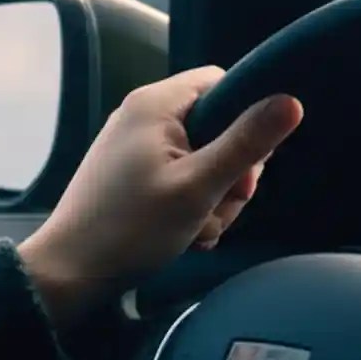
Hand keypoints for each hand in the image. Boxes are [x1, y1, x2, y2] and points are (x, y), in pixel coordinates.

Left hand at [18, 66, 302, 327]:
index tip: (248, 165)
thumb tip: (292, 102)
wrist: (69, 275)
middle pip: (219, 126)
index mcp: (156, 103)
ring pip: (205, 158)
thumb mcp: (198, 187)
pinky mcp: (133, 173)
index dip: (247, 120)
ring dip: (214, 197)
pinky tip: (186, 233)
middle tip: (220, 205)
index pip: (224, 83)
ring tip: (197, 226)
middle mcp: (144, 115)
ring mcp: (137, 145)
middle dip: (230, 173)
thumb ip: (246, 143)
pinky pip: (182, 177)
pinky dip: (192, 204)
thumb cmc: (131, 228)